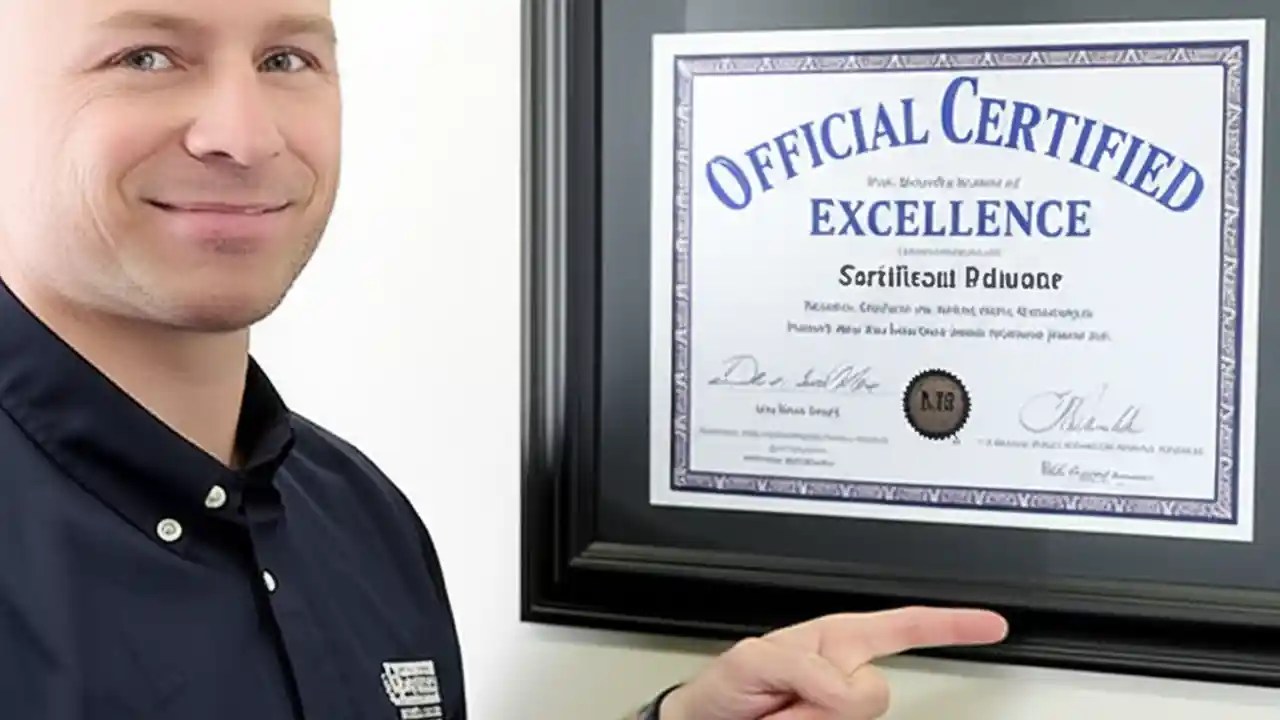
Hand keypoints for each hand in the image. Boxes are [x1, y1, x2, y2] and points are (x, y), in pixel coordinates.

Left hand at [657, 605, 1007, 719]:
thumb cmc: (725, 687)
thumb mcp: (755, 660)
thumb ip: (804, 664)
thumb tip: (848, 681)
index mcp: (835, 640)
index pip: (904, 626)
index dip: (951, 626)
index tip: (993, 624)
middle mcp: (845, 674)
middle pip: (873, 697)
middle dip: (824, 703)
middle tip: (783, 700)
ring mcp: (839, 711)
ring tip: (778, 715)